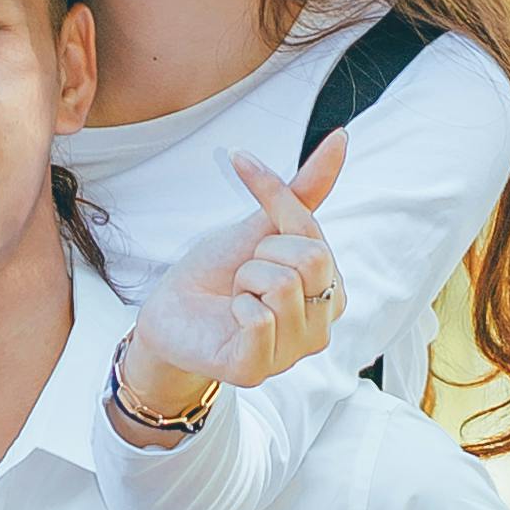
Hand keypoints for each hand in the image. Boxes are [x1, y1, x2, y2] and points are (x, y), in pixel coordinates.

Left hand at [114, 127, 347, 421]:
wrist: (169, 310)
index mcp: (331, 291)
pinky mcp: (257, 371)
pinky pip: (258, 319)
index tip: (239, 164)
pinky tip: (229, 320)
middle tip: (243, 274)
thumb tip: (341, 138)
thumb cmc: (217, 271)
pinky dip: (234, 307)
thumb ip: (303, 191)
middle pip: (310, 260)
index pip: (315, 233)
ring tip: (235, 297)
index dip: (273, 200)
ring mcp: (293, 354)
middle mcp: (322, 326)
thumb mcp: (259, 226)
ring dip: (244, 281)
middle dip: (260, 255)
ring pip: (282, 286)